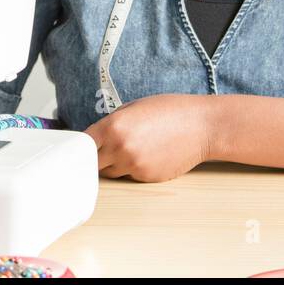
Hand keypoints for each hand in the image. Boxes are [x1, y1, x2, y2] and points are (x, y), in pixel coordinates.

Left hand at [84, 93, 213, 181]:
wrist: (202, 126)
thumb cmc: (171, 111)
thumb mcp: (134, 107)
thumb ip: (112, 123)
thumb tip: (96, 138)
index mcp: (113, 126)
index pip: (83, 144)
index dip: (82, 146)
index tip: (81, 147)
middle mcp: (120, 148)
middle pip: (93, 163)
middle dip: (96, 157)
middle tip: (105, 150)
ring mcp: (134, 165)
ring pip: (111, 172)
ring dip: (114, 164)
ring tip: (133, 148)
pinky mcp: (146, 177)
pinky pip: (130, 176)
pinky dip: (133, 169)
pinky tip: (149, 154)